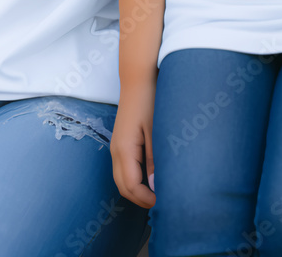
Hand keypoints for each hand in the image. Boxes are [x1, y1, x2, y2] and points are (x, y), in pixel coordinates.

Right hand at [111, 84, 155, 208]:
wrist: (138, 79)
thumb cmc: (149, 101)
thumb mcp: (156, 131)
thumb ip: (155, 160)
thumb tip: (155, 188)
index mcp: (124, 150)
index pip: (131, 186)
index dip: (146, 199)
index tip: (165, 202)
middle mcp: (116, 150)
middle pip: (123, 187)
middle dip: (140, 199)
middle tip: (162, 201)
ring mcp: (116, 146)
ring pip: (121, 179)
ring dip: (137, 190)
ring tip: (158, 191)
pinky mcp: (120, 142)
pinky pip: (123, 168)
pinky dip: (134, 179)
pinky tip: (150, 176)